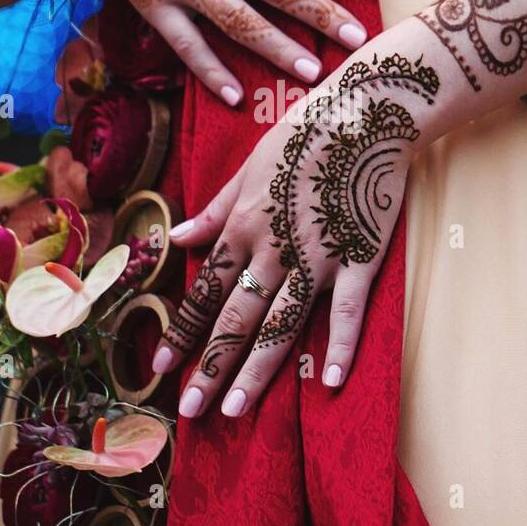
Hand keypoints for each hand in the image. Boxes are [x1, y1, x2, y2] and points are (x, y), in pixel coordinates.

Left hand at [151, 49, 440, 417]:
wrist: (366, 113)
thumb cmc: (305, 132)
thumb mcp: (248, 166)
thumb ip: (215, 210)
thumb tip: (177, 239)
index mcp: (243, 226)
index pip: (205, 291)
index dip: (182, 333)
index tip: (160, 370)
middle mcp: (273, 250)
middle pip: (236, 318)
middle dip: (210, 367)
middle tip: (191, 412)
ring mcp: (318, 258)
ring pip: (281, 324)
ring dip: (256, 370)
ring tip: (236, 410)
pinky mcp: (360, 259)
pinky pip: (348, 312)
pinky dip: (340, 346)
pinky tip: (332, 383)